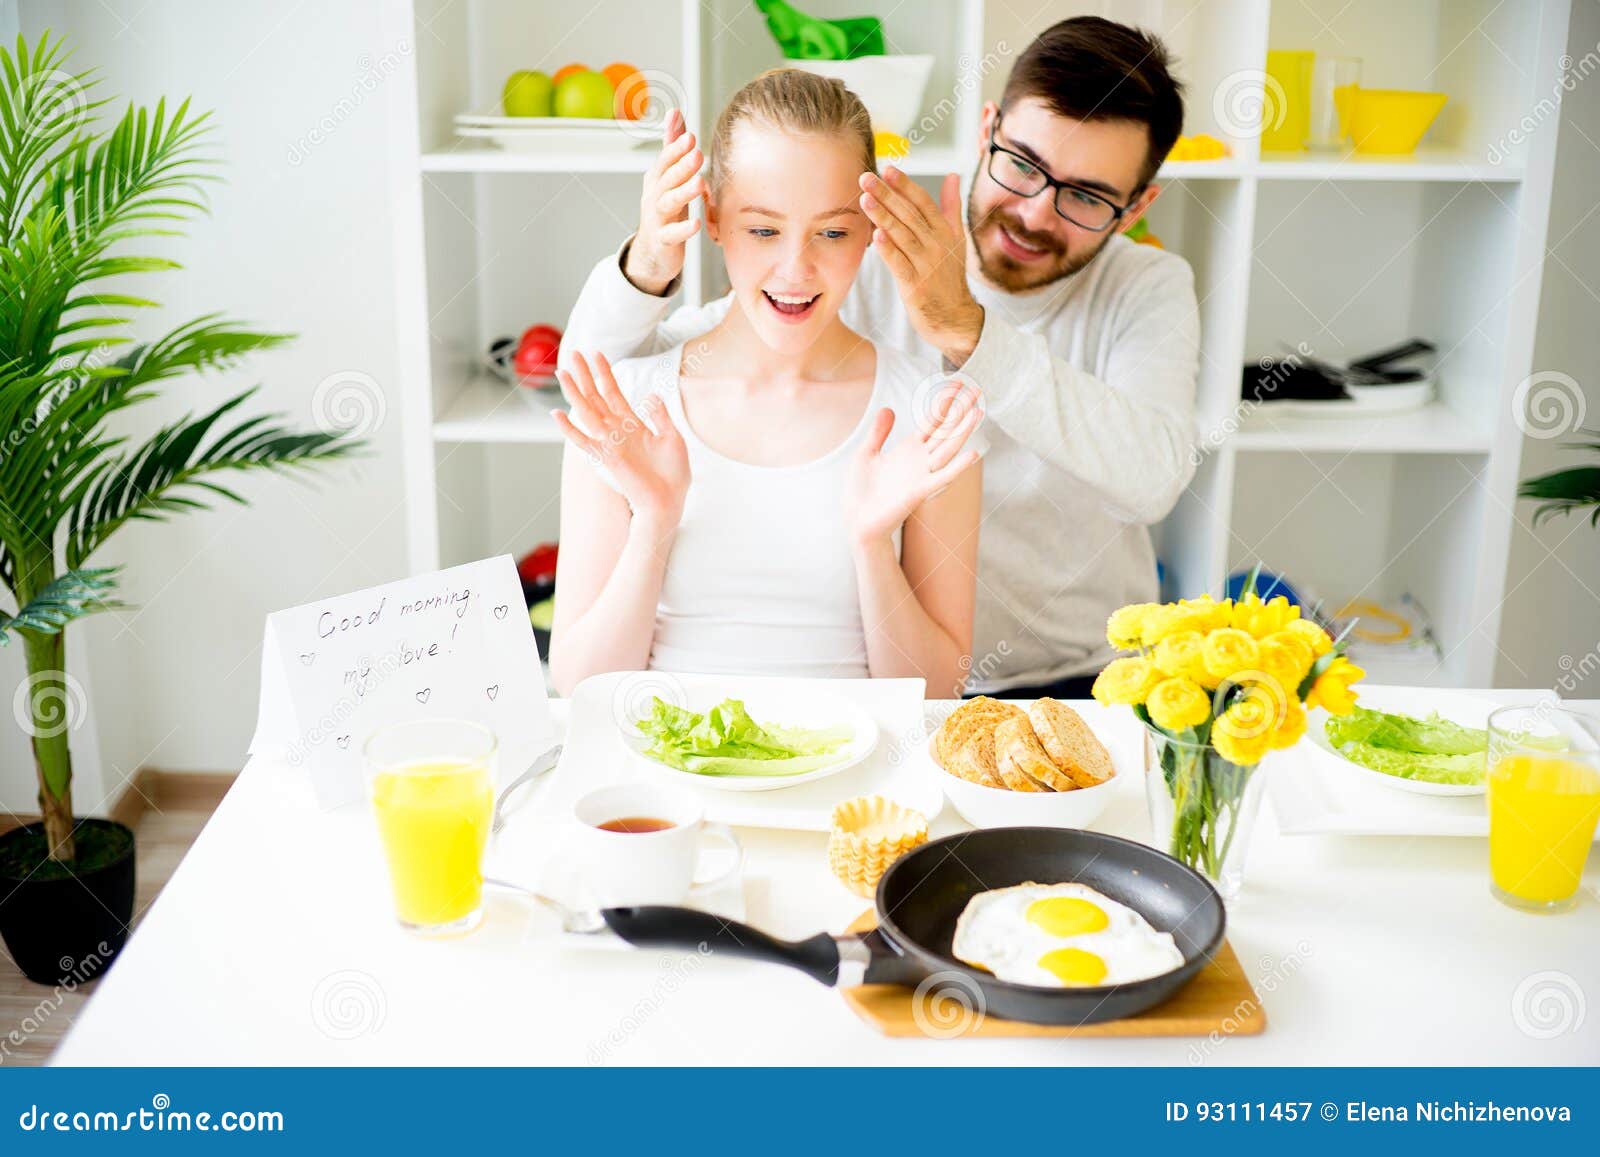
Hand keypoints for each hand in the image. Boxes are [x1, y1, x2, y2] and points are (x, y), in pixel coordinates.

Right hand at [555, 352, 690, 531]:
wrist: (670, 501)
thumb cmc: (673, 474)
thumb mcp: (672, 437)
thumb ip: (660, 415)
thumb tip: (651, 393)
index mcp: (632, 424)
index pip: (614, 392)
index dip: (604, 373)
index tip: (596, 353)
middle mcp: (617, 431)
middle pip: (596, 397)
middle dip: (584, 375)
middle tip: (573, 353)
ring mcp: (610, 443)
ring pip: (587, 413)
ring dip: (574, 393)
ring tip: (562, 373)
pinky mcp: (607, 458)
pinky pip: (584, 442)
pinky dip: (570, 429)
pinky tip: (557, 414)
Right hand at [623, 108, 703, 295]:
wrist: (651, 252)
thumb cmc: (664, 211)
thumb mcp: (667, 177)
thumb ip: (671, 146)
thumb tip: (675, 113)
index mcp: (657, 180)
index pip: (664, 160)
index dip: (675, 148)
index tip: (690, 136)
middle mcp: (654, 197)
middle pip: (666, 178)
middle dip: (680, 165)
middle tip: (696, 153)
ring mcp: (657, 219)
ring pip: (668, 203)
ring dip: (683, 192)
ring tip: (699, 183)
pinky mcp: (663, 241)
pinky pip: (672, 235)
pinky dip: (682, 229)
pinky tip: (695, 224)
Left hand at [846, 385, 982, 545]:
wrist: (857, 520)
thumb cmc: (861, 491)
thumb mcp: (866, 454)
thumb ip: (879, 432)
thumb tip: (888, 408)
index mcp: (909, 448)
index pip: (932, 420)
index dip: (945, 402)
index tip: (958, 383)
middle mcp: (920, 459)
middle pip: (946, 430)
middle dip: (961, 410)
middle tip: (978, 390)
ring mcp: (922, 474)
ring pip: (948, 448)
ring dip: (963, 431)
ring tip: (978, 413)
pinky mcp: (919, 491)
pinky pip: (942, 477)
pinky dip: (957, 467)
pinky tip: (972, 454)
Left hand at [859, 168, 984, 365]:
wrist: (954, 317)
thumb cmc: (949, 276)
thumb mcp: (955, 239)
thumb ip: (951, 206)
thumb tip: (953, 175)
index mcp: (944, 232)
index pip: (923, 202)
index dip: (905, 185)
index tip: (888, 169)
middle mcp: (936, 245)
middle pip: (909, 215)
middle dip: (887, 195)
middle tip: (866, 178)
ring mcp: (926, 265)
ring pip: (902, 236)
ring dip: (883, 217)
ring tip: (865, 199)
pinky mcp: (915, 285)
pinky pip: (899, 264)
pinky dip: (888, 250)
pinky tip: (875, 236)